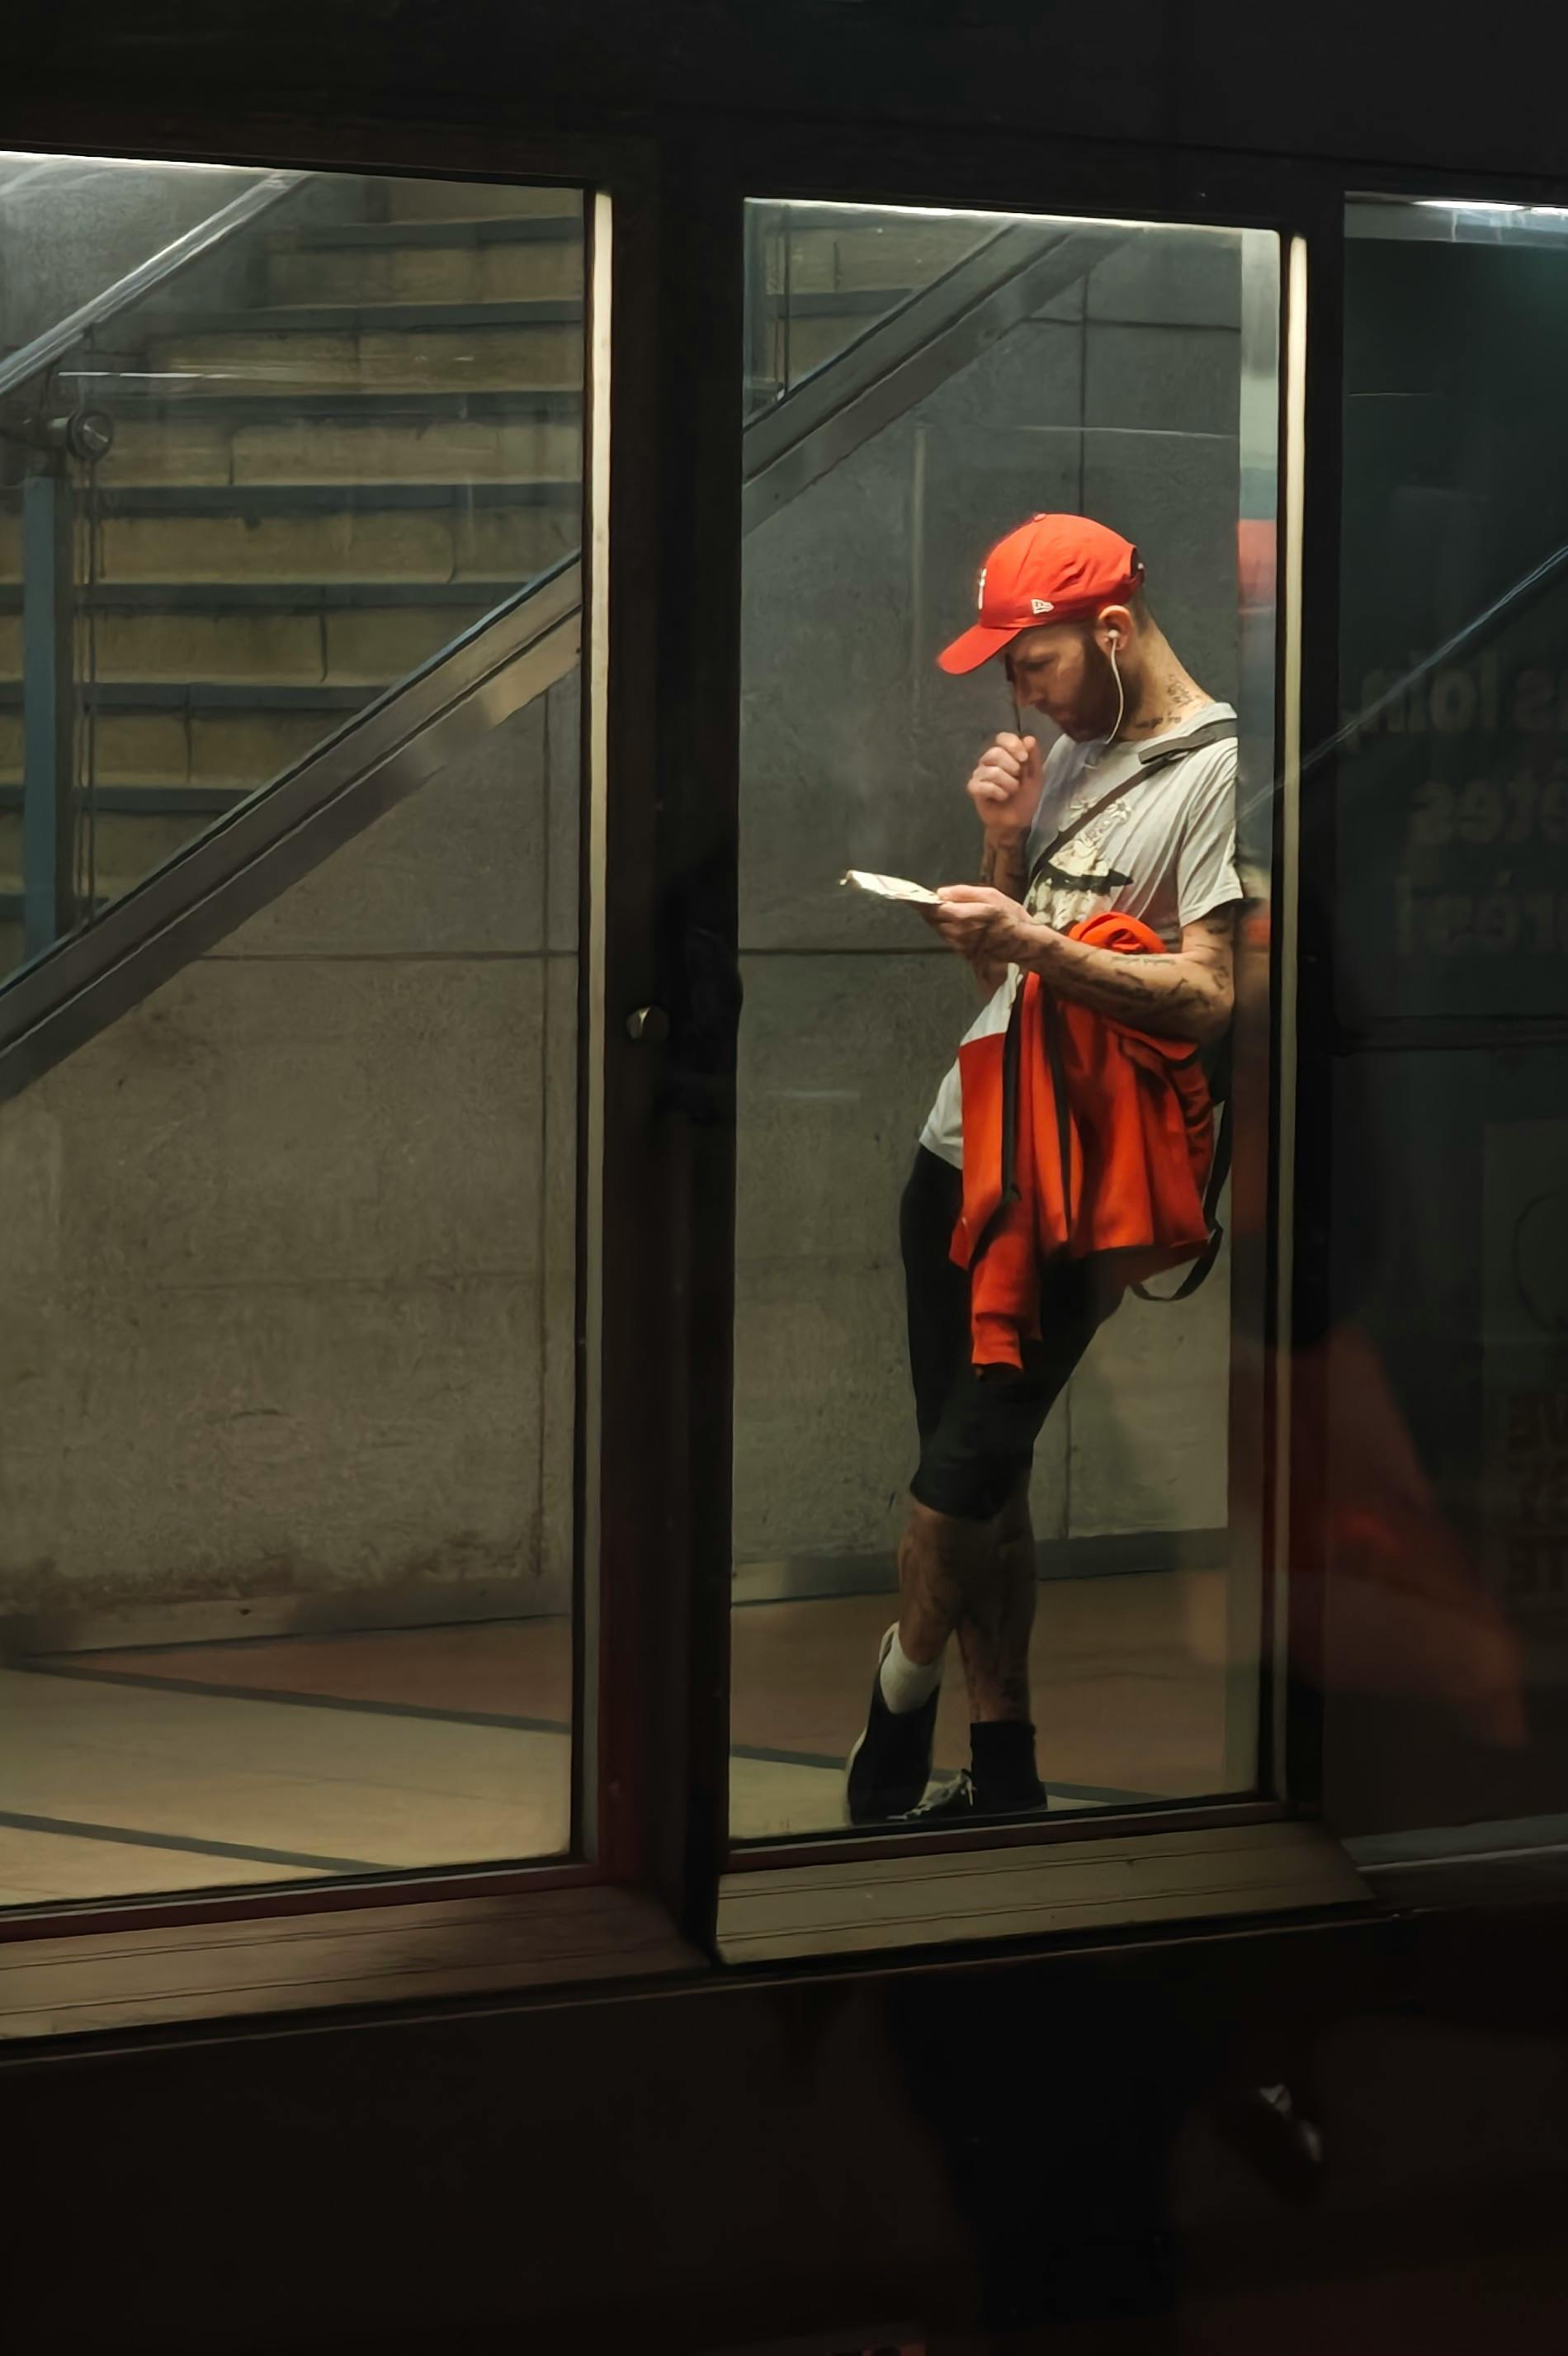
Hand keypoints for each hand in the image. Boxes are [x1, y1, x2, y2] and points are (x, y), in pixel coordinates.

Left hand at [922, 885, 1045, 967]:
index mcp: (963, 916)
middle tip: (931, 899)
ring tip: (948, 909)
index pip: (933, 909)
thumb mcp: (990, 895)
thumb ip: (963, 893)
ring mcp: (959, 945)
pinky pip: (948, 938)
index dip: (921, 902)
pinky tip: (959, 922)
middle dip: (930, 910)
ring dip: (938, 920)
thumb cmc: (1010, 915)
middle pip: (933, 920)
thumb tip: (940, 893)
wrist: (1023, 942)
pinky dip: (947, 929)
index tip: (911, 896)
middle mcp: (958, 934)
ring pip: (939, 930)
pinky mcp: (963, 953)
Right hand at [967, 731, 1043, 841]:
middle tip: (1018, 779)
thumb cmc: (1025, 797)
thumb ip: (1033, 757)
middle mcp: (988, 761)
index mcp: (1004, 754)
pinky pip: (983, 785)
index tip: (1024, 758)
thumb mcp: (1035, 776)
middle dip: (1012, 767)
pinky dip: (997, 792)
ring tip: (1012, 792)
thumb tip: (1029, 739)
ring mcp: (979, 774)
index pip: (1002, 737)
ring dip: (1008, 784)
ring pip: (991, 771)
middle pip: (995, 752)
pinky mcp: (973, 788)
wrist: (1016, 821)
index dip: (1013, 745)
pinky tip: (1002, 797)